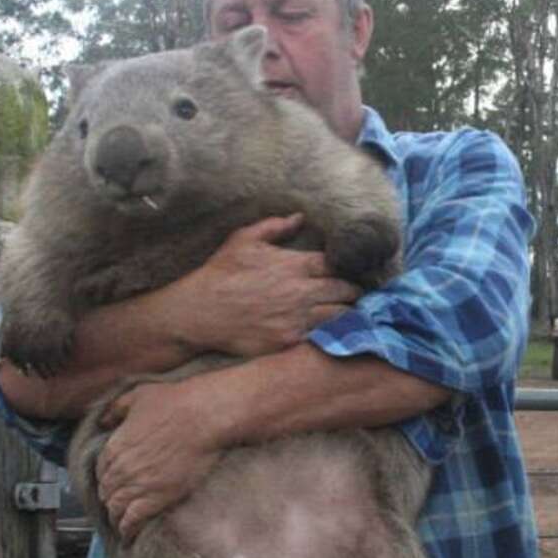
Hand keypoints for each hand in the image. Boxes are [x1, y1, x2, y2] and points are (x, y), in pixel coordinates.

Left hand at [94, 373, 230, 541]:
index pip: (101, 471)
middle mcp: (121, 469)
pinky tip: (128, 536)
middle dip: (110, 500)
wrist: (204, 416)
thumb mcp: (138, 396)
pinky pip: (134, 520)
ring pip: (117, 509)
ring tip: (121, 524)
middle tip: (117, 506)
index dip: (106, 480)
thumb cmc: (176, 403)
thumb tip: (104, 421)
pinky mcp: (158, 498)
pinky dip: (128, 530)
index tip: (112, 485)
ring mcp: (138, 485)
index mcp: (114, 446)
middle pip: (107, 493)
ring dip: (116, 518)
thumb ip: (116, 409)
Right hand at [172, 214, 364, 357]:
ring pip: (341, 317)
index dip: (349, 268)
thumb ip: (275, 227)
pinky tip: (336, 333)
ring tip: (352, 313)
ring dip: (349, 314)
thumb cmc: (221, 273)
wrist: (199, 311)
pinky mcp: (289, 340)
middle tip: (358, 294)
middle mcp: (302, 292)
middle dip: (355, 292)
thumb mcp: (244, 240)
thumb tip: (300, 217)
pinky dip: (332, 334)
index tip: (352, 271)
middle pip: (347, 291)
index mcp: (295, 265)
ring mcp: (297, 318)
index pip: (338, 265)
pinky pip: (323, 337)